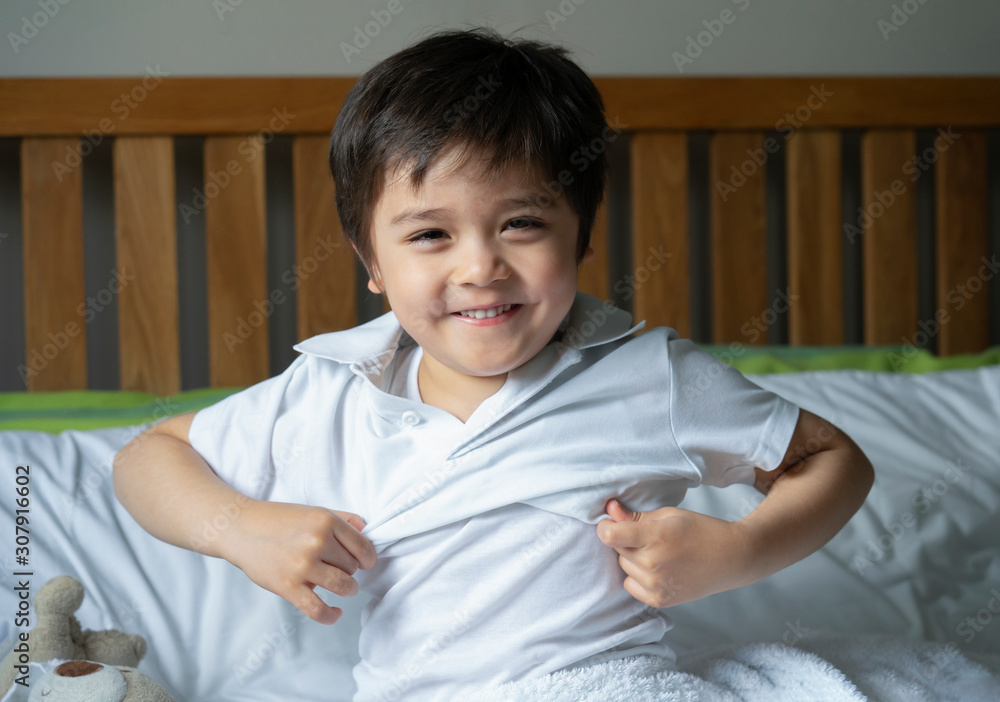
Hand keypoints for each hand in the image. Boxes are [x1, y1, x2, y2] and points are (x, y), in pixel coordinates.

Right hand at [221, 500, 377, 624]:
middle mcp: (317, 541)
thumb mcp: (314, 511)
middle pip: (353, 567)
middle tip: (338, 569)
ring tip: (343, 588)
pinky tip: (335, 612)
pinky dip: (330, 615)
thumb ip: (342, 518)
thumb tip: (366, 528)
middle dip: (350, 571)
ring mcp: (303, 565)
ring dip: (347, 590)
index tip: (365, 563)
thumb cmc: (279, 519)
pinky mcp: (288, 586)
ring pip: (343, 586)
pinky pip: (318, 609)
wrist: (241, 528)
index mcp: (326, 521)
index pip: (363, 547)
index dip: (368, 558)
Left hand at [596, 498, 750, 607]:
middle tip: (649, 537)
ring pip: (624, 567)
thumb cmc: (700, 530)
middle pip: (617, 550)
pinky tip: (657, 569)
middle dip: (626, 541)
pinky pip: (630, 586)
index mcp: (656, 537)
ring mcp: (656, 585)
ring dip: (633, 559)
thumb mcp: (669, 515)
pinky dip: (637, 577)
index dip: (606, 526)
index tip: (612, 523)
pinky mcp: (660, 600)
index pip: (610, 535)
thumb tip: (609, 509)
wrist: (731, 558)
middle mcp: (653, 564)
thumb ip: (636, 516)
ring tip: (658, 552)